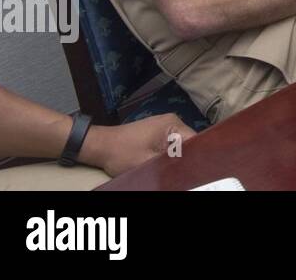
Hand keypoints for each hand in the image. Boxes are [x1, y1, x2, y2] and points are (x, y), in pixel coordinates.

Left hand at [80, 113, 195, 176]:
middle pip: (188, 143)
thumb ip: (170, 165)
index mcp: (172, 124)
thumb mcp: (147, 163)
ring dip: (176, 158)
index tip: (195, 171)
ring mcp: (164, 127)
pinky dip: (168, 156)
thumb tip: (187, 171)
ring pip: (179, 146)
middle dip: (185, 158)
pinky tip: (165, 166)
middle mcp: (171, 122)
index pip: (195, 141)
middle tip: (183, 173)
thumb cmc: (121, 152)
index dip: (196, 156)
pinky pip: (170, 145)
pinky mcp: (157, 133)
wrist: (99, 146)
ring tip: (174, 170)